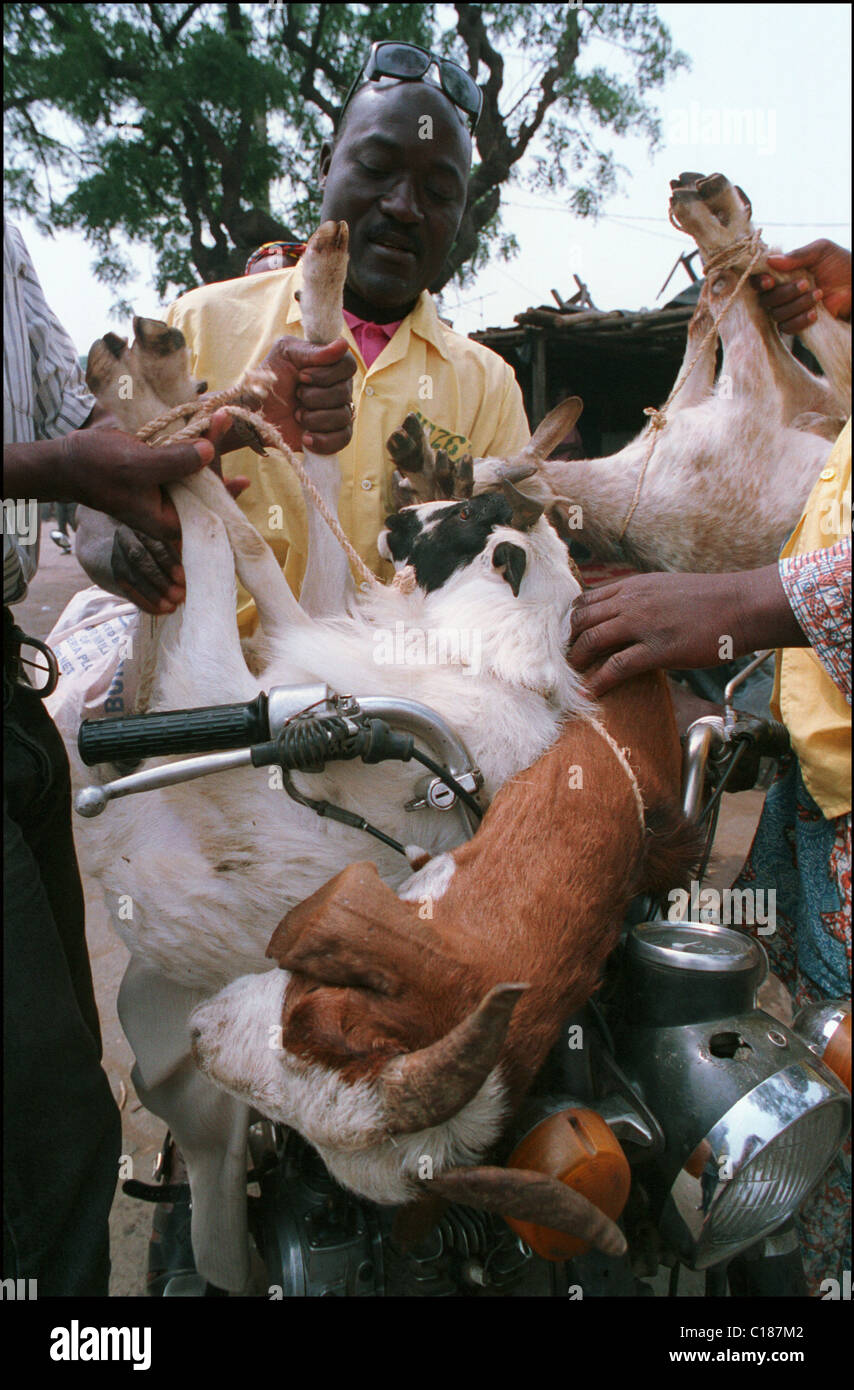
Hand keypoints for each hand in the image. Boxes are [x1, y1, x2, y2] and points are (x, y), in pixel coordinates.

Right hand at [56, 428, 214, 541]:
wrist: (68, 460)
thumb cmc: (98, 468)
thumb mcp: (139, 465)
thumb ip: (175, 461)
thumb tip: (209, 450)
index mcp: (168, 521)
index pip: (206, 505)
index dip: (222, 483)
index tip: (237, 466)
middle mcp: (172, 510)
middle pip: (206, 487)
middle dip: (215, 456)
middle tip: (225, 419)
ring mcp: (166, 491)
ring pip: (196, 471)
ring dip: (206, 445)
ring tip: (221, 418)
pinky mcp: (160, 473)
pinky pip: (182, 461)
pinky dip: (191, 443)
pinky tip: (206, 424)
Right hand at [110, 526, 184, 614]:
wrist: (107, 546)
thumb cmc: (147, 543)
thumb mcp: (159, 540)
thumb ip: (173, 551)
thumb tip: (191, 573)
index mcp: (140, 526)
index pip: (154, 543)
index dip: (169, 561)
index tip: (182, 578)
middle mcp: (124, 539)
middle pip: (140, 559)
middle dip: (161, 579)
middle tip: (179, 595)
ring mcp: (116, 558)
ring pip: (133, 578)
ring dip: (153, 595)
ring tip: (171, 606)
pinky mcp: (113, 576)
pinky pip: (128, 592)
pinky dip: (145, 603)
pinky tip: (160, 611)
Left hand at [253, 335, 355, 454]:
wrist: (256, 413)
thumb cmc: (270, 379)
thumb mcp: (285, 354)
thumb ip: (313, 350)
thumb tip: (343, 345)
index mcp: (330, 366)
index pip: (348, 365)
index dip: (327, 373)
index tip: (302, 376)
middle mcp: (339, 389)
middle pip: (344, 392)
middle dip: (314, 396)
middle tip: (296, 395)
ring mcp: (338, 413)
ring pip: (342, 416)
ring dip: (314, 418)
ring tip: (297, 415)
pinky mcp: (333, 436)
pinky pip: (343, 439)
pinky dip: (323, 440)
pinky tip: (306, 437)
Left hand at [567, 568, 805, 697]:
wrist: (741, 605)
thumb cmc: (710, 600)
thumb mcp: (666, 588)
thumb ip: (641, 599)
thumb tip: (625, 616)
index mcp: (633, 586)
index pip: (586, 600)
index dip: (573, 621)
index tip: (569, 638)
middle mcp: (632, 602)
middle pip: (582, 619)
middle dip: (568, 641)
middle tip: (565, 660)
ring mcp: (644, 624)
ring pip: (592, 640)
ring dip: (577, 660)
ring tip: (572, 676)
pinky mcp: (658, 649)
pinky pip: (617, 666)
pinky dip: (599, 681)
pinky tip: (591, 692)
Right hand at [752, 239, 851, 333]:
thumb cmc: (841, 265)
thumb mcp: (821, 251)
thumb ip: (797, 255)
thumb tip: (770, 260)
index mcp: (782, 273)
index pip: (758, 280)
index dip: (758, 282)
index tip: (770, 281)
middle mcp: (781, 292)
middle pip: (765, 300)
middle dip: (784, 293)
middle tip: (805, 284)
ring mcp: (789, 310)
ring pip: (777, 314)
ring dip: (797, 305)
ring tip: (819, 294)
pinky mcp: (798, 325)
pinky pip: (787, 328)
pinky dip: (800, 320)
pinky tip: (814, 313)